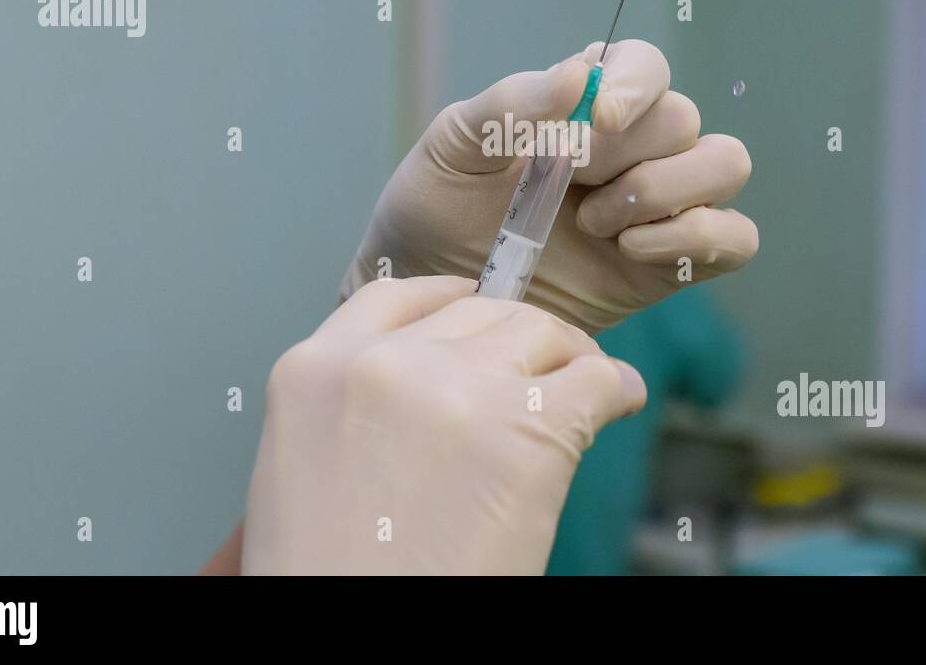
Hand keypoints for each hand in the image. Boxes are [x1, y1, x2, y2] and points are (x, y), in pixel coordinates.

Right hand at [240, 275, 646, 574]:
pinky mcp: (528, 431)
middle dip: (517, 338)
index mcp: (316, 369)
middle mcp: (386, 362)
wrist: (350, 642)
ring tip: (587, 386)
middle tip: (546, 367)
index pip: (396, 296)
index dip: (447, 299)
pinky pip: (596, 379)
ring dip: (568, 357)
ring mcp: (458, 390)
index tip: (477, 307)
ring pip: (539, 333)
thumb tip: (432, 384)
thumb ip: (357, 404)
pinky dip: (617, 388)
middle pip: (478, 313)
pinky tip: (620, 403)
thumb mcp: (304, 463)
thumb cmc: (331, 575)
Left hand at [340, 40, 758, 332]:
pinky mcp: (672, 263)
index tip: (601, 118)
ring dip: (667, 191)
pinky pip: (736, 238)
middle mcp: (633, 147)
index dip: (637, 84)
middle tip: (568, 187)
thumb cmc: (438, 204)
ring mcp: (658, 205)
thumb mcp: (455, 144)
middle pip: (684, 119)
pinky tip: (629, 252)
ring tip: (598, 224)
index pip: (646, 64)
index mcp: (586, 104)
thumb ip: (513, 104)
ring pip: (726, 164)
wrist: (435, 290)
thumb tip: (580, 74)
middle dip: (628, 154)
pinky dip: (697, 238)